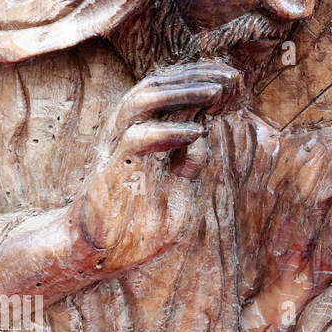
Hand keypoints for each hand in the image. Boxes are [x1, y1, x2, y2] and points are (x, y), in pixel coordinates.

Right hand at [70, 61, 240, 271]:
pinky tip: (196, 132)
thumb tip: (205, 132)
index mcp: (140, 134)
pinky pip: (135, 139)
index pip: (165, 91)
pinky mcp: (109, 171)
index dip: (196, 79)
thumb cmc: (137, 223)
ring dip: (180, 92)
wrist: (100, 256)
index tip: (232, 76)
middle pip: (153, 86)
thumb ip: (190, 161)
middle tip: (230, 76)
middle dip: (193, 76)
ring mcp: (114, 149)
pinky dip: (167, 132)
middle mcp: (124, 133)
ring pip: (140, 101)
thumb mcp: (177, 188)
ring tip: (215, 92)